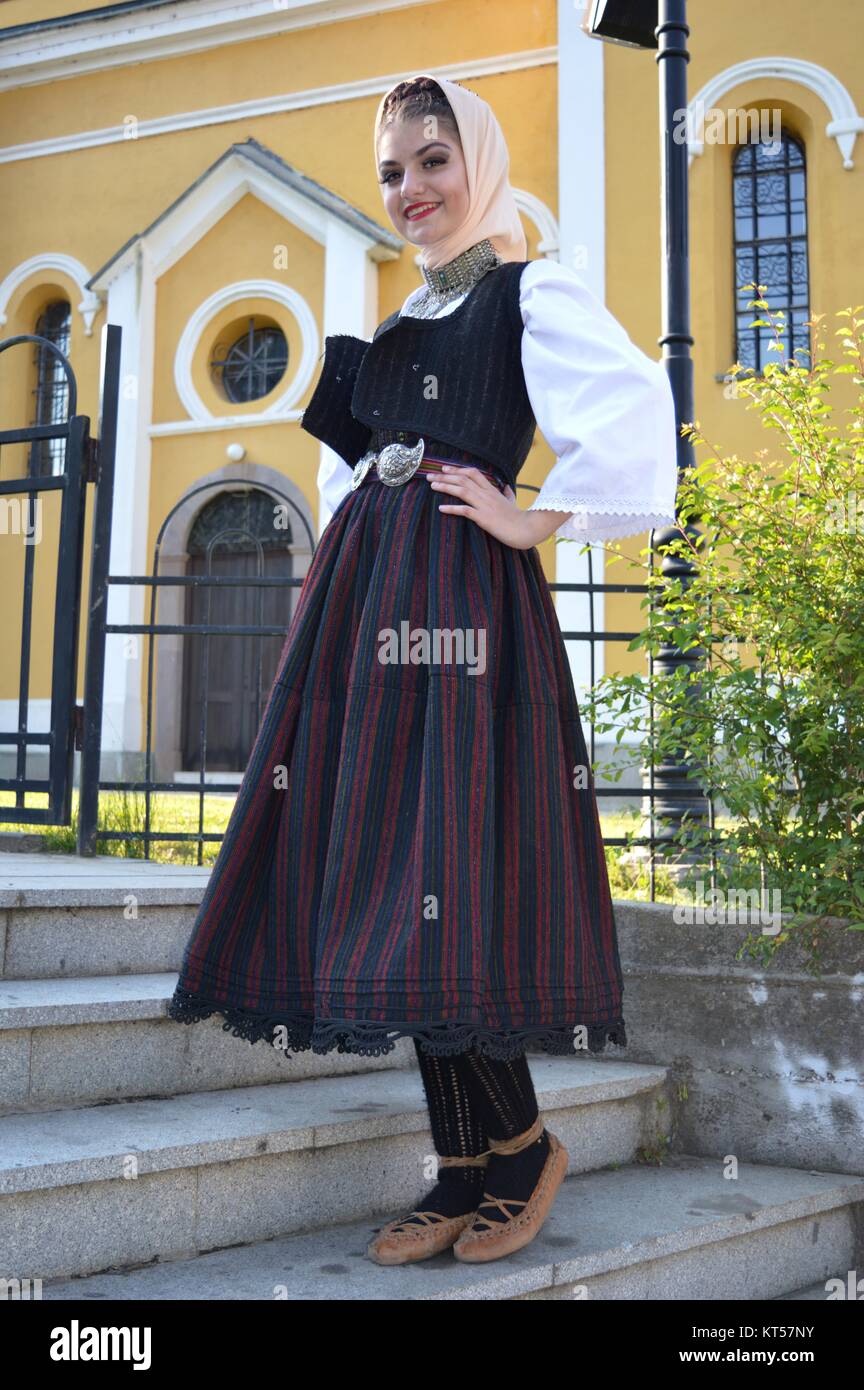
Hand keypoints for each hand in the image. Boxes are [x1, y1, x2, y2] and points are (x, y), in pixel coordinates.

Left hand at [428, 465, 571, 548]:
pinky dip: (452, 508)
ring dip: (446, 487)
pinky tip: (441, 508)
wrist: (525, 529)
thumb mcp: (513, 502)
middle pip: (463, 479)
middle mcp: (487, 494)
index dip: (458, 469)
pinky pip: (465, 511)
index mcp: (492, 490)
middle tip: (430, 475)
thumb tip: (506, 488)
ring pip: (462, 491)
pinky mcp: (483, 518)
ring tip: (432, 485)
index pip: (473, 473)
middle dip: (445, 476)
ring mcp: (485, 505)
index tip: (444, 468)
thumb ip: (507, 494)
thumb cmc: (519, 518)